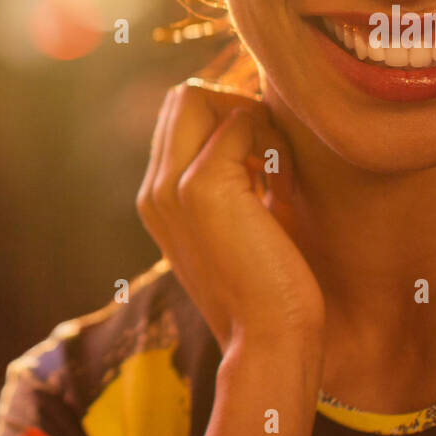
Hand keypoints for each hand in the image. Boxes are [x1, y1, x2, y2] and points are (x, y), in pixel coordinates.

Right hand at [136, 81, 324, 357]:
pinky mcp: (203, 186)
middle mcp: (153, 190)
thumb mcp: (236, 228)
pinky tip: (282, 192)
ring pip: (202, 96)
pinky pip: (241, 119)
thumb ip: (229, 183)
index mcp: (157, 200)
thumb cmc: (267, 289)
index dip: (227, 123)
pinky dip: (273, 143)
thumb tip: (250, 127)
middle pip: (184, 95)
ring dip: (253, 122)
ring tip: (276, 176)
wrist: (269, 340)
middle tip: (270, 162)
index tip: (263, 168)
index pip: (179, 116)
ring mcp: (172, 186)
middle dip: (236, 110)